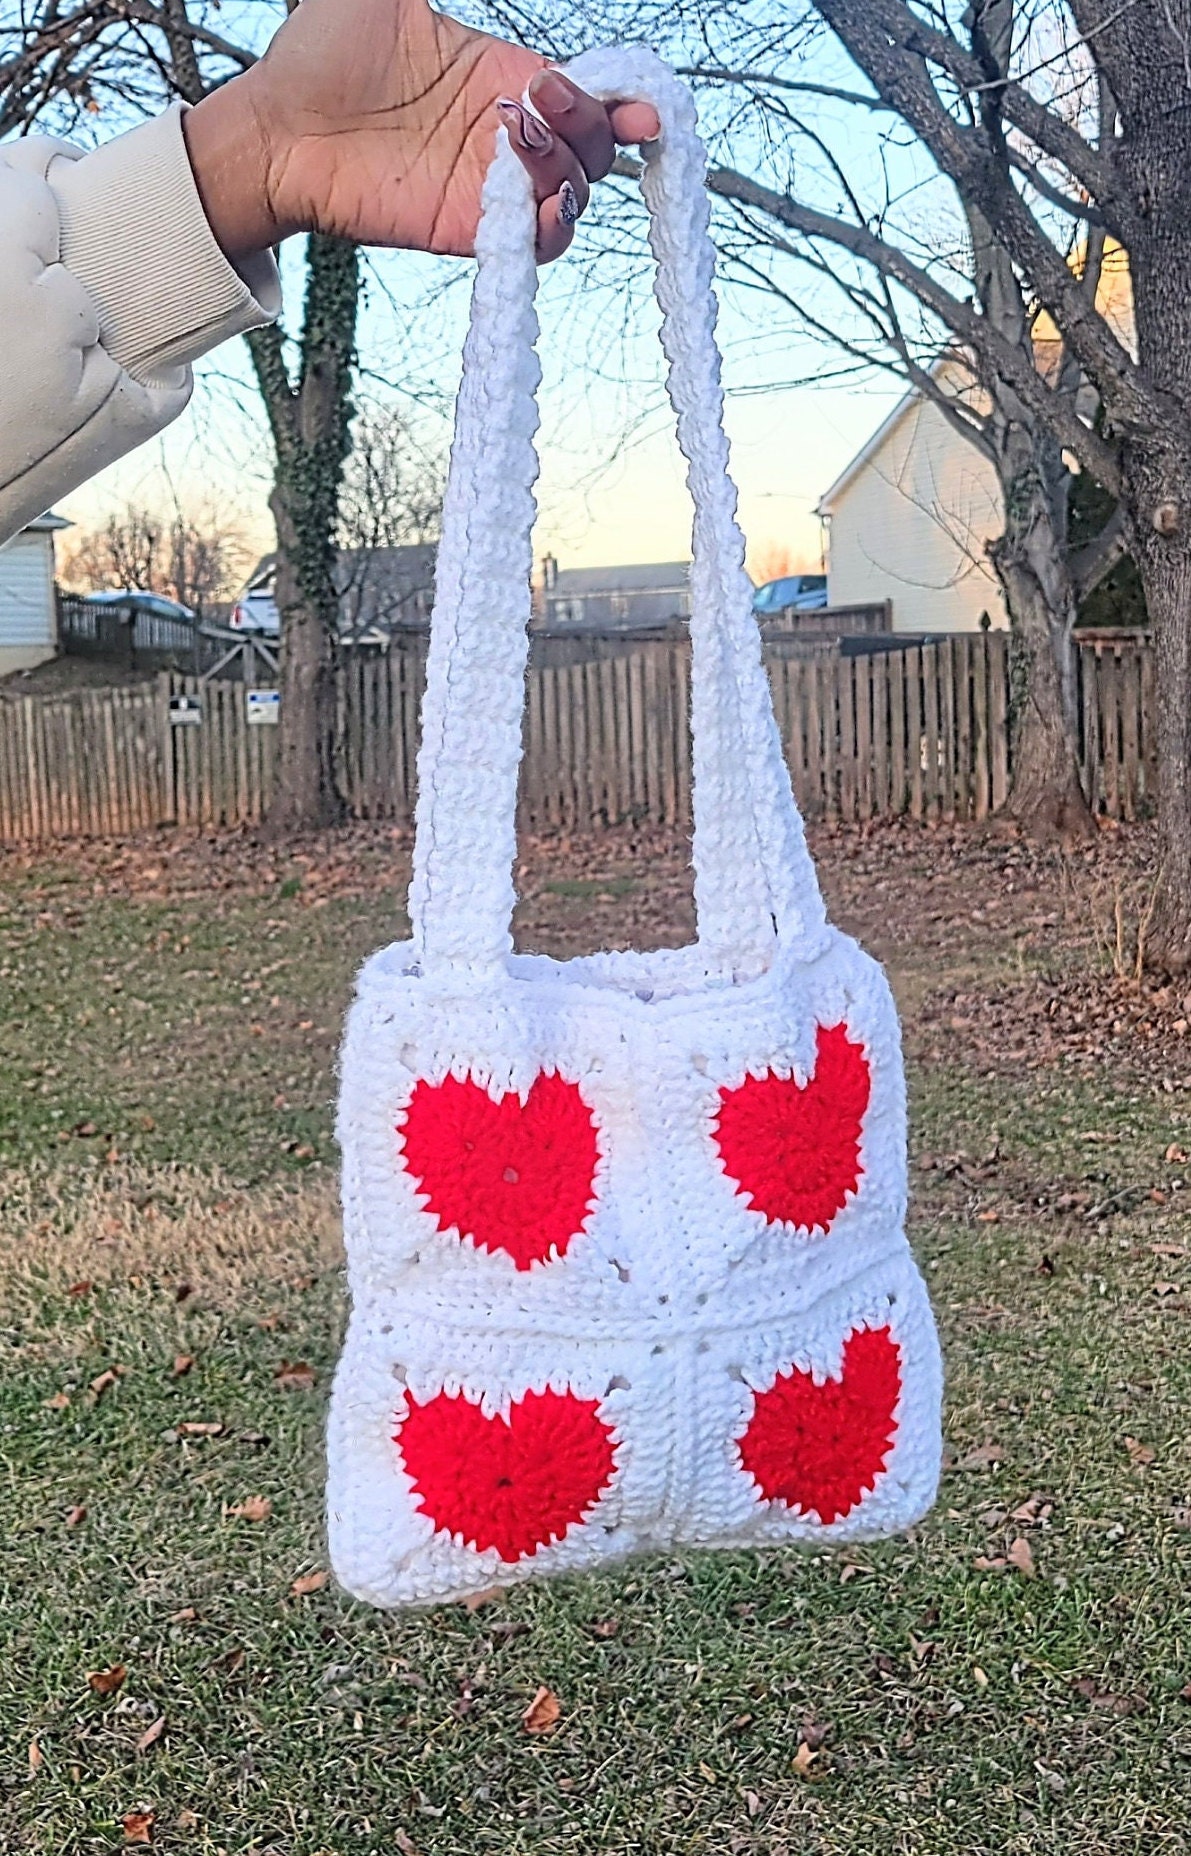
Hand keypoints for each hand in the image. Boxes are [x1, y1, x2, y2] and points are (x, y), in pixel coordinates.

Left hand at [183, 0, 658, 263]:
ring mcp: (489, 187)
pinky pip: (534, 243)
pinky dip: (547, 223)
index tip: (637, 102)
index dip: (619, 97)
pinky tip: (530, 193)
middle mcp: (505, 136)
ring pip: (572, 194)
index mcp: (502, 75)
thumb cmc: (319, 56)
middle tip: (541, 98)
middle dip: (590, 124)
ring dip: (567, 167)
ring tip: (517, 134)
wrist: (275, 127)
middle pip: (591, 147)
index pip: (585, 92)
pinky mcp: (468, 230)